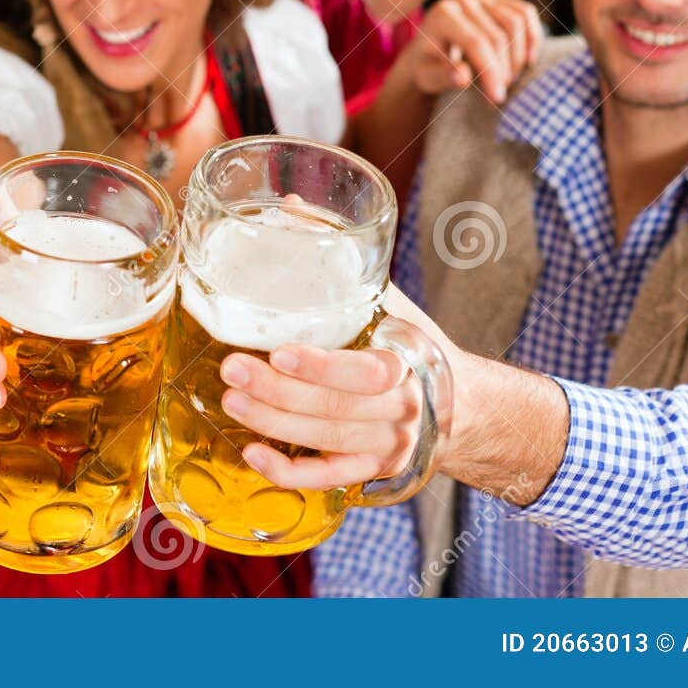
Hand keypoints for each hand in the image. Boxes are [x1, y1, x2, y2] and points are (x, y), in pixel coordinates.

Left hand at [220, 285, 443, 491]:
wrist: (456, 404)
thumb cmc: (407, 344)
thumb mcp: (390, 305)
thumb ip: (345, 270)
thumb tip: (293, 211)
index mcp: (408, 363)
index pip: (368, 372)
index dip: (322, 367)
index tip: (279, 352)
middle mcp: (401, 409)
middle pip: (335, 407)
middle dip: (277, 391)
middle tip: (233, 369)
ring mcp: (387, 445)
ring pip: (326, 440)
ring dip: (273, 423)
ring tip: (231, 400)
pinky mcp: (370, 471)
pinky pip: (326, 478)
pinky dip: (287, 472)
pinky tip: (252, 453)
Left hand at [411, 0, 542, 103]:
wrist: (432, 50)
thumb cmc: (429, 65)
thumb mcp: (428, 75)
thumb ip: (442, 76)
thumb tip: (462, 76)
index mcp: (442, 15)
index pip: (475, 43)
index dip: (490, 71)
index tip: (497, 97)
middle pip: (497, 36)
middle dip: (503, 69)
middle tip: (500, 92)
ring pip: (515, 23)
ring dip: (518, 56)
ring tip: (508, 78)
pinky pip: (525, 13)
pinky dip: (532, 36)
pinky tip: (527, 60)